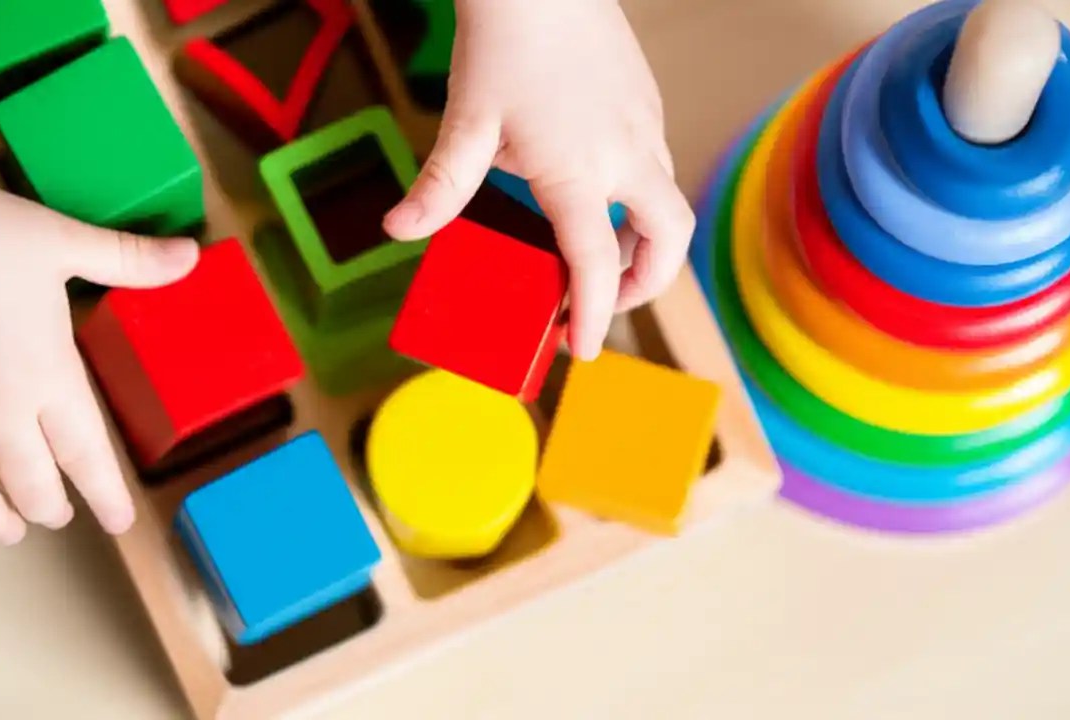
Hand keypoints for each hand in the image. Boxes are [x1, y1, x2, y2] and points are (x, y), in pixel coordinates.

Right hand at [0, 117, 197, 542]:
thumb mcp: (66, 244)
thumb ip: (131, 259)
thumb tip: (193, 253)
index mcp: (46, 373)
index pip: (85, 455)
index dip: (105, 496)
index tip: (119, 523)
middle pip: (28, 486)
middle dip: (47, 510)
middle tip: (57, 516)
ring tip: (4, 531)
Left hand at [383, 0, 693, 359]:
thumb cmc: (505, 41)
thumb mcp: (466, 122)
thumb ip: (439, 187)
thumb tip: (400, 230)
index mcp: (580, 173)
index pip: (595, 266)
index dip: (592, 317)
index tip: (581, 350)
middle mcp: (627, 155)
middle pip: (669, 241)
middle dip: (644, 284)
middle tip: (602, 300)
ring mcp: (644, 127)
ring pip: (666, 204)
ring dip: (641, 241)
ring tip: (593, 249)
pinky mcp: (647, 104)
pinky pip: (655, 167)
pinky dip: (635, 197)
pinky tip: (590, 184)